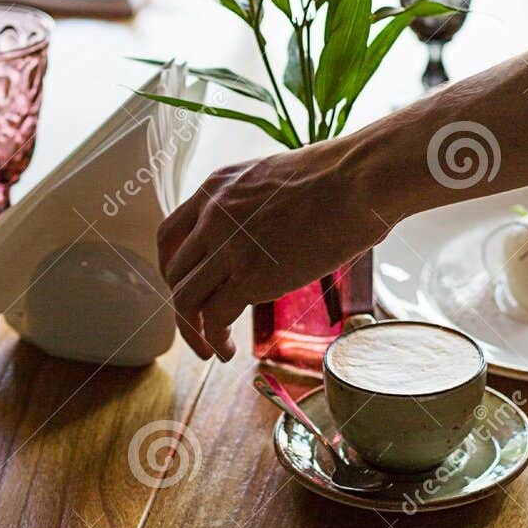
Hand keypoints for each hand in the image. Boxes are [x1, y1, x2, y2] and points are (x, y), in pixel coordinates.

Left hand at [158, 142, 381, 360]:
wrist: (357, 179)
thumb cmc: (339, 176)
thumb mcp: (276, 181)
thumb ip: (260, 207)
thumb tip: (282, 231)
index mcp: (216, 188)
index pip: (169, 235)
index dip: (173, 269)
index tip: (187, 287)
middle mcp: (212, 216)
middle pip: (176, 272)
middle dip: (184, 305)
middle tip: (202, 325)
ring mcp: (228, 246)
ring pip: (186, 299)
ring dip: (193, 331)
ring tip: (212, 350)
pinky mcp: (250, 276)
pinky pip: (214, 317)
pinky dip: (216, 340)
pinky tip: (228, 351)